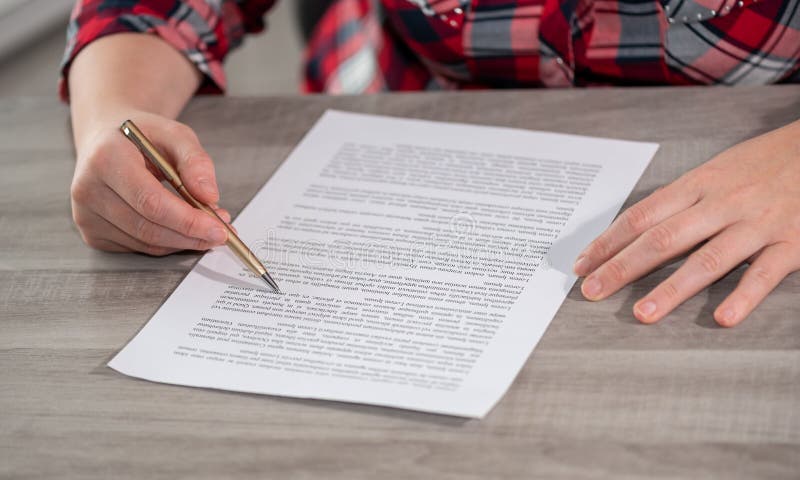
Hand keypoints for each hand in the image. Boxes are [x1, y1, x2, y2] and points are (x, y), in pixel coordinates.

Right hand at [70, 111, 231, 255]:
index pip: (150, 201)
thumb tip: (209, 196)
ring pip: (146, 243)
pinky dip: (167, 243)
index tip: (219, 228)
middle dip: (191, 235)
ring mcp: (86, 215)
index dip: (188, 221)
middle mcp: (88, 189)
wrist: (107, 142)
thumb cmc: (143, 138)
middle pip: (148, 228)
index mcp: (106, 158)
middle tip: (221, 233)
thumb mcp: (175, 134)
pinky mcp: (92, 233)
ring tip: (207, 228)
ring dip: (183, 241)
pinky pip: (139, 247)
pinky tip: (182, 230)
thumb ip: (195, 161)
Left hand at [574, 120, 799, 326]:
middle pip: (663, 239)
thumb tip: (635, 229)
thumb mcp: (717, 170)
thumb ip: (681, 200)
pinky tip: (723, 318)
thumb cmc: (763, 162)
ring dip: (673, 289)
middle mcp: (722, 204)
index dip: (608, 242)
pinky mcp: (793, 242)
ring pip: (709, 259)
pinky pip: (766, 273)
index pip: (642, 216)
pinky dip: (744, 296)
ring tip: (643, 314)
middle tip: (592, 292)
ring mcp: (757, 224)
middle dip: (623, 267)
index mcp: (698, 184)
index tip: (582, 266)